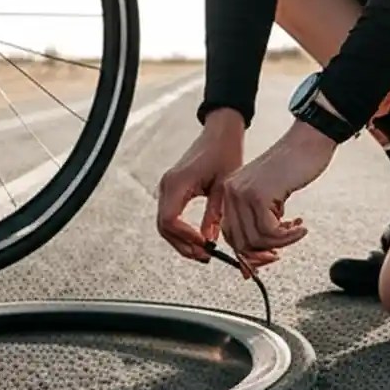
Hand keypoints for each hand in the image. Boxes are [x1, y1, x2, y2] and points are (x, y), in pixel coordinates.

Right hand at [156, 108, 259, 264]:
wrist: (220, 133)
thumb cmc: (225, 152)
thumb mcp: (224, 187)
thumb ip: (215, 214)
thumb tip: (210, 240)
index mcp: (177, 183)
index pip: (170, 220)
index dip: (185, 237)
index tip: (205, 245)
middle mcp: (167, 186)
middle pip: (164, 227)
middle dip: (183, 245)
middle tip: (206, 256)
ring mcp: (167, 188)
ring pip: (165, 226)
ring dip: (182, 241)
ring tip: (204, 252)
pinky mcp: (173, 190)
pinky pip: (170, 217)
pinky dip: (182, 231)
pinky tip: (199, 239)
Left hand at [221, 120, 336, 262]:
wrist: (307, 141)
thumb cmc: (293, 168)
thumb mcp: (270, 198)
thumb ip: (260, 221)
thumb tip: (254, 260)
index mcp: (230, 192)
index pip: (230, 234)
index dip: (248, 253)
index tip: (268, 257)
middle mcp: (231, 192)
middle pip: (240, 241)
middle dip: (262, 254)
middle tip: (281, 253)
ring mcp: (242, 193)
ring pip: (255, 240)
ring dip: (281, 242)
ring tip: (296, 231)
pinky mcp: (258, 195)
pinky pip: (269, 232)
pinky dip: (288, 236)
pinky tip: (301, 226)